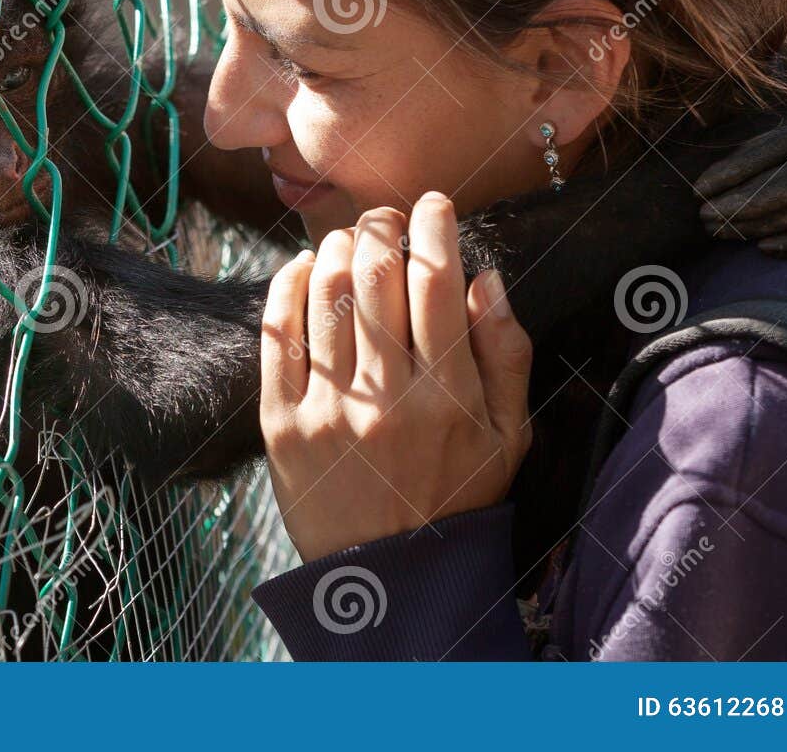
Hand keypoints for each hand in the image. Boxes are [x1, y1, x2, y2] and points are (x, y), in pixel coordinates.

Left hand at [259, 192, 534, 562]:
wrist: (391, 579)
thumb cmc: (458, 497)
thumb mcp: (509, 435)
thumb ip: (506, 353)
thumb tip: (487, 277)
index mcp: (449, 397)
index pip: (438, 283)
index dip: (434, 229)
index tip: (434, 206)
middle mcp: (387, 398)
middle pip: (375, 276)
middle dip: (382, 228)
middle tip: (387, 218)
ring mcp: (328, 410)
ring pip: (325, 295)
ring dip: (338, 247)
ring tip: (350, 239)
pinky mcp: (281, 424)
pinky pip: (277, 335)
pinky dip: (288, 287)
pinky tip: (304, 267)